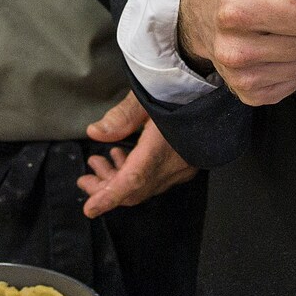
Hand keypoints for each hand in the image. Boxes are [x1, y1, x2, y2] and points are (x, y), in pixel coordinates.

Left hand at [77, 92, 195, 216]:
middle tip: (85, 181)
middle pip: (137, 189)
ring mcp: (183, 166)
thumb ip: (121, 116)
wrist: (209, 89)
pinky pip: (157, 179)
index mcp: (162, 146)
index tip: (91, 208)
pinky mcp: (187, 163)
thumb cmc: (179, 87)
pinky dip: (136, 175)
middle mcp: (175, 162)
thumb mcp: (147, 94)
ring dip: (119, 180)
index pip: (133, 181)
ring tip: (98, 164)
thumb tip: (95, 133)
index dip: (110, 197)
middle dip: (107, 188)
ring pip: (146, 186)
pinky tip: (122, 159)